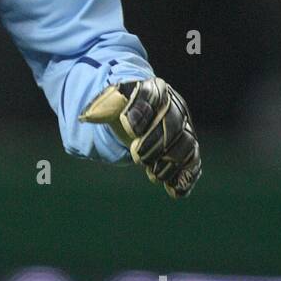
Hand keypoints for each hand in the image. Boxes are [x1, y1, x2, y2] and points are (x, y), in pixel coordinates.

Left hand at [79, 76, 200, 198]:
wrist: (141, 115)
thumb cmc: (125, 106)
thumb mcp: (111, 102)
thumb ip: (101, 106)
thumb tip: (88, 116)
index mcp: (155, 90)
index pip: (152, 96)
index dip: (141, 112)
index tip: (129, 129)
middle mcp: (175, 107)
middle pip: (172, 124)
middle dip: (156, 142)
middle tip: (138, 156)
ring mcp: (185, 128)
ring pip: (186, 145)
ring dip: (170, 163)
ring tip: (153, 175)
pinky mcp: (188, 148)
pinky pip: (193, 162)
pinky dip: (185, 177)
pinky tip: (174, 190)